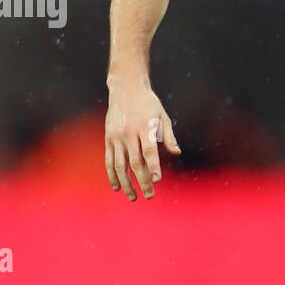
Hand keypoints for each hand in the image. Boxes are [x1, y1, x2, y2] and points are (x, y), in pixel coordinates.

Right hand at [105, 85, 180, 200]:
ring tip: (133, 197)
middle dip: (142, 181)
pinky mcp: (108, 138)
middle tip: (149, 195)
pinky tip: (117, 187)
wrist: (125, 88)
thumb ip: (168, 136)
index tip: (158, 181)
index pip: (149, 152)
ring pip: (120, 165)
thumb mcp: (162, 116)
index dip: (153, 167)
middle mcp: (129, 133)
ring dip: (126, 183)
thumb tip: (176, 152)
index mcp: (144, 127)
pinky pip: (109, 160)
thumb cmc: (148, 103)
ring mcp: (116, 136)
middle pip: (135, 162)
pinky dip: (112, 175)